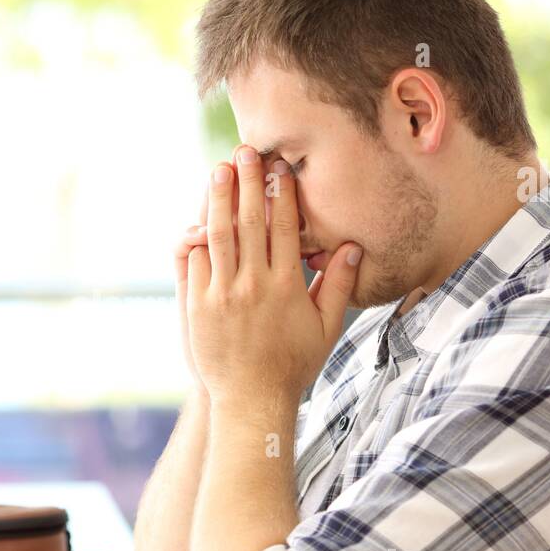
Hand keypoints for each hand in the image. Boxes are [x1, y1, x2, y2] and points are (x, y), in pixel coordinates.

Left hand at [186, 145, 361, 413]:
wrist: (251, 400)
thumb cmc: (292, 365)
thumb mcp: (325, 328)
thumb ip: (336, 286)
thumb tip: (353, 248)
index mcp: (287, 286)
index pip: (284, 228)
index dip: (281, 193)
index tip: (280, 167)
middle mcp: (254, 286)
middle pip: (250, 222)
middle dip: (247, 182)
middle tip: (245, 151)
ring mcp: (223, 295)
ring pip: (219, 235)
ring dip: (217, 199)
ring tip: (218, 169)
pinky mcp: (198, 306)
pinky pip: (196, 263)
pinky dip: (197, 237)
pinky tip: (199, 215)